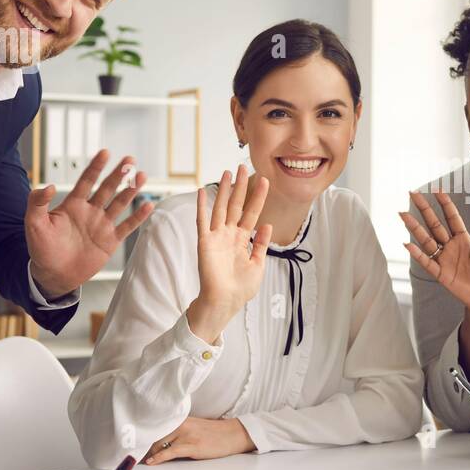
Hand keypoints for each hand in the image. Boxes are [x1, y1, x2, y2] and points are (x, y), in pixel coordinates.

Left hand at [27, 150, 153, 297]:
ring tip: (141, 176)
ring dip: (131, 190)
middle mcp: (90, 211)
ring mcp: (102, 225)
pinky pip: (127, 226)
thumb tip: (48, 186)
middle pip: (107, 188)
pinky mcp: (110, 240)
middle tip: (130, 160)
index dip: (96, 167)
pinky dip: (138, 217)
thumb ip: (37, 203)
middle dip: (119, 174)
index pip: (87, 181)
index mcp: (73, 204)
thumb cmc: (41, 249)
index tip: (105, 152)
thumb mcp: (34, 224)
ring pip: (120, 203)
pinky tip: (148, 205)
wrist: (54, 274)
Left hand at [142, 416, 255, 463]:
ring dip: (148, 452)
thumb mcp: (194, 427)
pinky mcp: (191, 445)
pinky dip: (158, 457)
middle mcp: (181, 424)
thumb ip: (178, 431)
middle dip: (144, 445)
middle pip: (155, 435)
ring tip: (138, 459)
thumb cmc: (215, 433)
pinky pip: (170, 452)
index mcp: (181, 418)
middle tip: (132, 453)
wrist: (233, 434)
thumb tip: (161, 441)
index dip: (144, 434)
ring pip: (160, 443)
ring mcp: (186, 434)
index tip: (132, 439)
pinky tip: (151, 461)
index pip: (157, 425)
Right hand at [187, 166, 271, 342]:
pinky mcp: (205, 242)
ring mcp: (216, 237)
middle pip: (237, 205)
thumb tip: (267, 225)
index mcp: (242, 240)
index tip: (265, 180)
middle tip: (244, 167)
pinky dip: (203, 205)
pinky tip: (204, 190)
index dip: (258, 197)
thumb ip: (262, 244)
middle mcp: (229, 235)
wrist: (225, 302)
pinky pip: (203, 220)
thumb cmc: (240, 288)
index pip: (252, 213)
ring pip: (221, 208)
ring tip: (228, 172)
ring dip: (224, 190)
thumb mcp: (258, 265)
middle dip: (241, 186)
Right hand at [401, 189, 469, 315]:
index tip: (437, 190)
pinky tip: (408, 244)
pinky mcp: (442, 274)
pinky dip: (417, 254)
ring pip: (426, 240)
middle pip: (434, 224)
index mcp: (464, 239)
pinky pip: (427, 262)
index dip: (445, 204)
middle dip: (424, 209)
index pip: (452, 218)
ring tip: (403, 214)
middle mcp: (451, 247)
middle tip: (413, 194)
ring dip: (414, 227)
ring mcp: (445, 260)